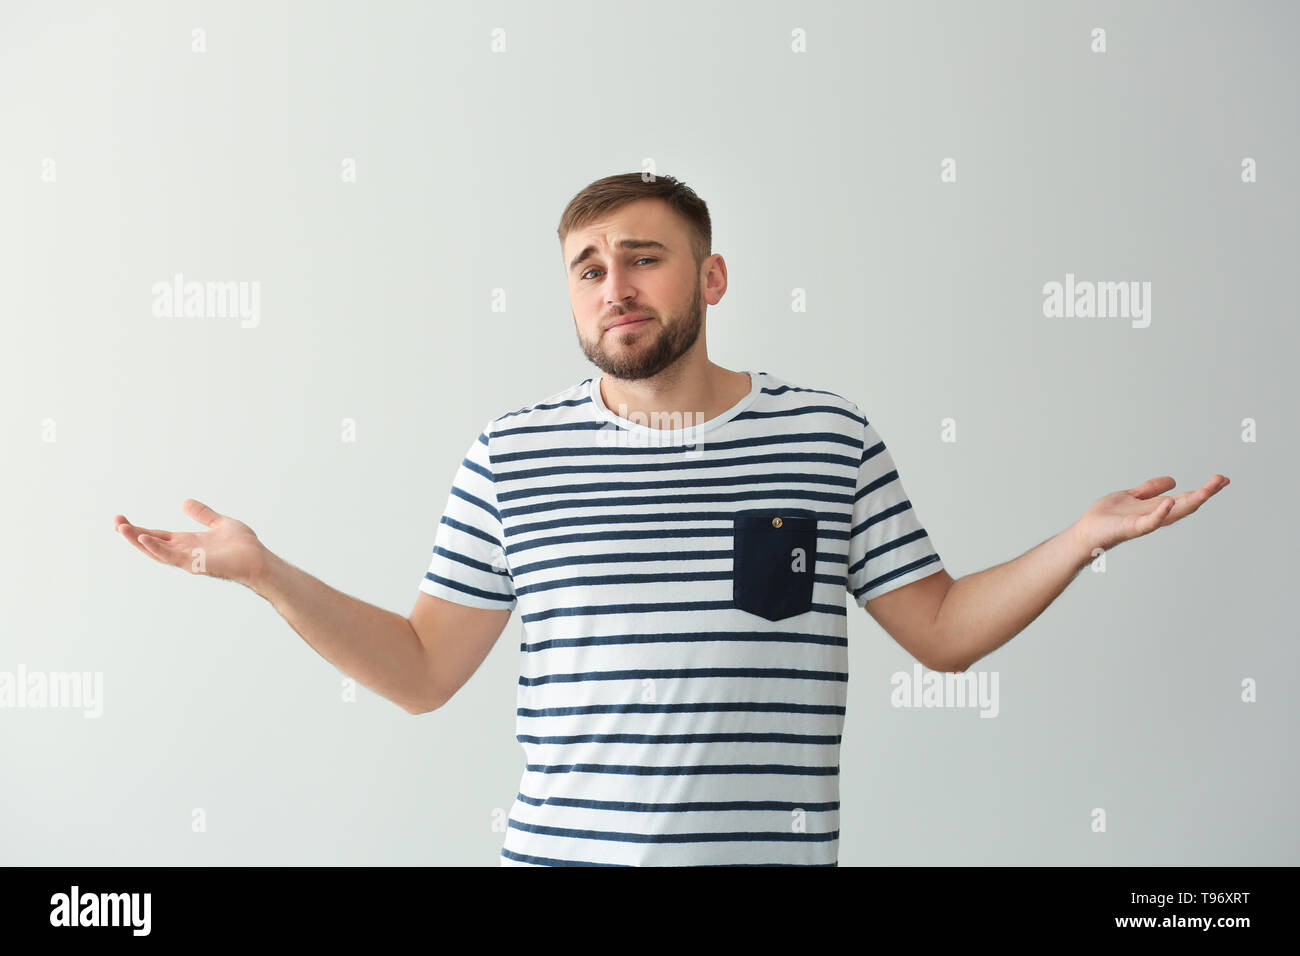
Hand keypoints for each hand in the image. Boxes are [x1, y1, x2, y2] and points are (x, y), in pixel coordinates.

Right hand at [113, 498, 267, 586]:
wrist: (259, 559)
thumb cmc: (243, 546)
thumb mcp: (219, 523)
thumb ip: (202, 514)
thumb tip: (184, 502)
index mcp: (187, 543)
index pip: (156, 535)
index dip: (138, 529)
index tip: (121, 519)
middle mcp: (184, 552)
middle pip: (150, 544)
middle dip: (131, 534)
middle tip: (115, 521)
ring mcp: (188, 560)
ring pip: (156, 552)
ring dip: (137, 541)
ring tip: (121, 528)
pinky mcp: (196, 565)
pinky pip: (172, 558)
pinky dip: (157, 549)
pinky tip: (144, 539)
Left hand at [1073, 474, 1229, 554]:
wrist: (1087, 532)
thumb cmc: (1108, 518)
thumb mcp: (1132, 496)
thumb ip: (1150, 489)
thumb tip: (1173, 480)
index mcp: (1158, 508)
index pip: (1186, 497)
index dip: (1204, 489)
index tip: (1222, 479)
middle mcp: (1156, 516)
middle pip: (1186, 505)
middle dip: (1205, 493)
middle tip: (1223, 480)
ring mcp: (1146, 522)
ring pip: (1174, 513)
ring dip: (1191, 501)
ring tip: (1207, 490)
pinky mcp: (1132, 527)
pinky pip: (1149, 522)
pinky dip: (1161, 513)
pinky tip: (1170, 501)